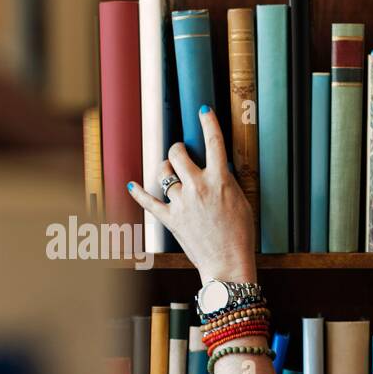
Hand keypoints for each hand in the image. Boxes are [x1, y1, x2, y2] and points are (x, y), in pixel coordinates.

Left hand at [127, 107, 255, 285]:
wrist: (228, 262)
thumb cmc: (240, 234)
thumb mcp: (241, 200)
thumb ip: (226, 181)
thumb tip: (217, 169)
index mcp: (219, 180)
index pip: (214, 143)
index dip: (208, 123)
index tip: (203, 111)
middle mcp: (198, 187)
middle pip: (179, 154)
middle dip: (178, 149)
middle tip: (181, 152)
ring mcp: (181, 203)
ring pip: (164, 174)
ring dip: (166, 169)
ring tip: (170, 171)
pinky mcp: (170, 219)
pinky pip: (149, 202)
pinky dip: (138, 193)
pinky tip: (131, 184)